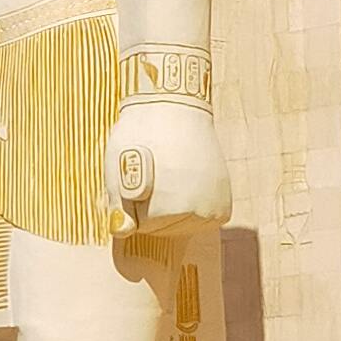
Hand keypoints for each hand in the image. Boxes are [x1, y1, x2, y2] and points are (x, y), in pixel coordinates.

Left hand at [103, 100, 229, 234]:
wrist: (175, 108)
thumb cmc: (140, 136)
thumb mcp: (117, 170)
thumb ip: (118, 207)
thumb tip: (124, 232)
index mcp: (167, 210)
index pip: (140, 226)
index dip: (133, 201)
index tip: (139, 172)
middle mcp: (197, 214)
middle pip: (163, 229)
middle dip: (152, 206)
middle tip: (156, 170)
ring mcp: (214, 209)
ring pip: (182, 226)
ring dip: (171, 207)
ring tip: (170, 173)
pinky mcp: (224, 205)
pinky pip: (200, 221)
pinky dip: (191, 207)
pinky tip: (185, 182)